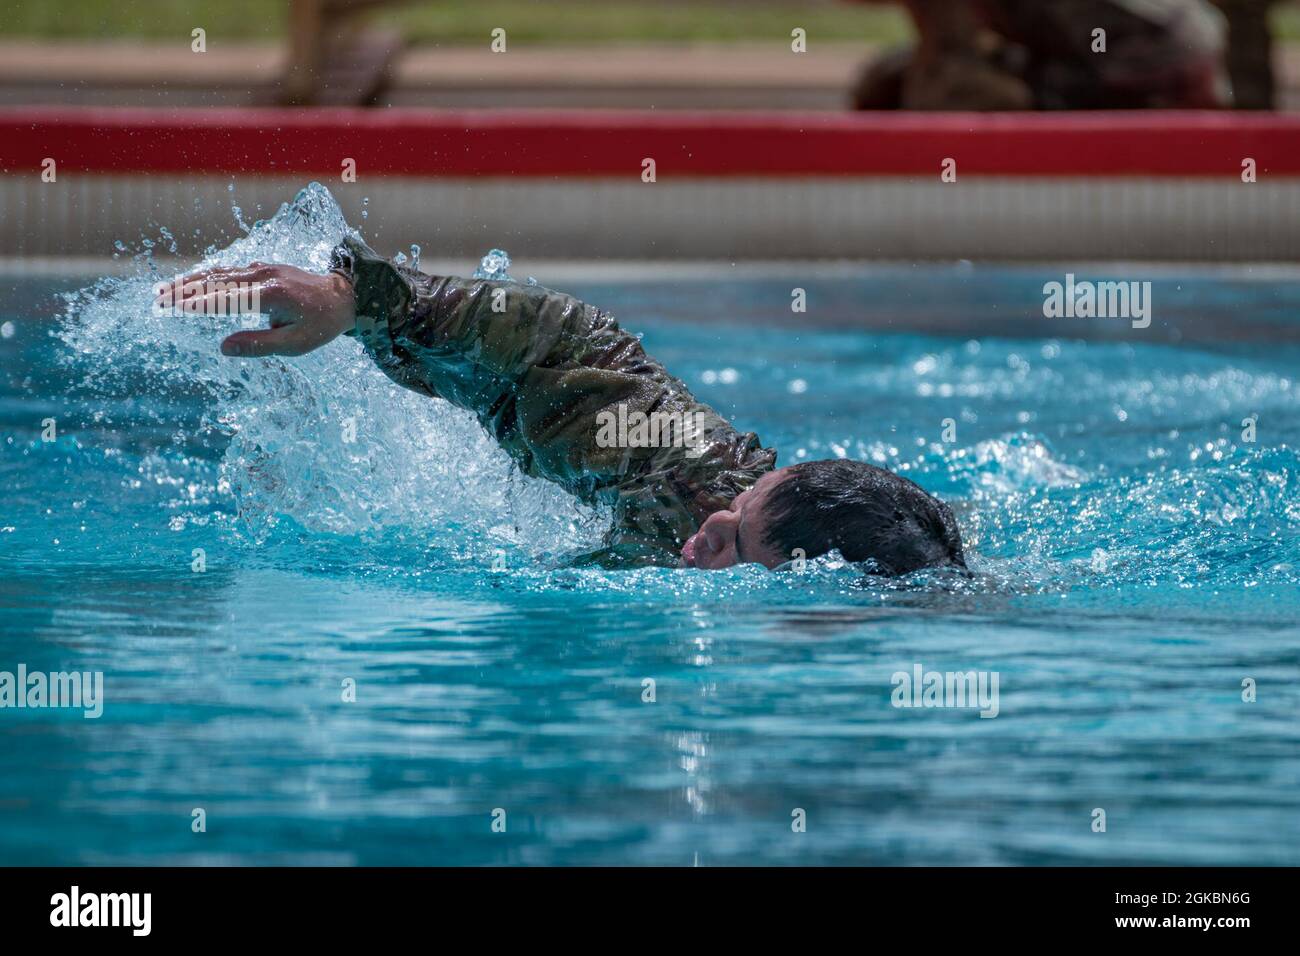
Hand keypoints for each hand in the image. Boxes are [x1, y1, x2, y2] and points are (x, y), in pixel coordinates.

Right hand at [171, 262, 354, 356]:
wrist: (344, 298)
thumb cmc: (320, 325)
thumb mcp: (294, 343)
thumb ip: (259, 345)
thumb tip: (224, 347)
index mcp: (271, 294)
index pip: (224, 299)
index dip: (196, 304)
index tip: (171, 307)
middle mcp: (263, 276)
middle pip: (215, 281)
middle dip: (183, 290)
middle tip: (156, 299)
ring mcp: (263, 268)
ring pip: (219, 272)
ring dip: (190, 280)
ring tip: (164, 289)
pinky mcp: (264, 267)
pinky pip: (229, 270)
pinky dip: (207, 275)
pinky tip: (190, 282)